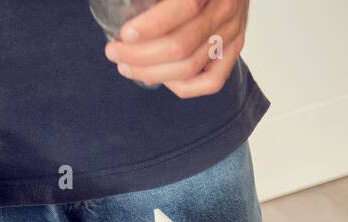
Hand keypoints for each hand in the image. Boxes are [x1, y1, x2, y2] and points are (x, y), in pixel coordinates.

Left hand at [104, 0, 248, 97]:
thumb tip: (124, 1)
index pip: (186, 7)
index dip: (152, 26)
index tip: (124, 34)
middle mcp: (225, 9)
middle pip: (181, 46)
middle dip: (139, 55)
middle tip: (114, 51)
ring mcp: (232, 32)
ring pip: (190, 68)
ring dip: (151, 73)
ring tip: (126, 66)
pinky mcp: (234, 49)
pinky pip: (211, 82)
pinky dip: (182, 86)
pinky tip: (161, 78)